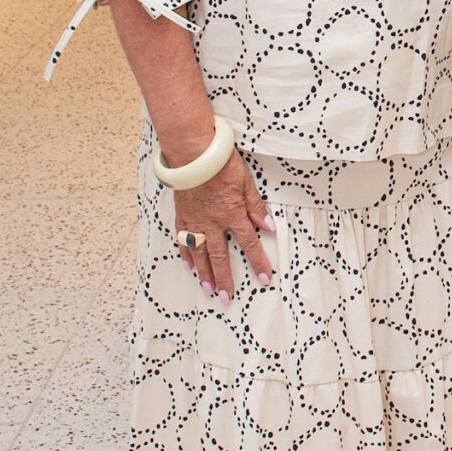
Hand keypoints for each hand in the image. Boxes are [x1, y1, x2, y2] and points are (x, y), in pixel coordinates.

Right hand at [174, 151, 275, 302]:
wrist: (191, 152)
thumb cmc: (220, 163)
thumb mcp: (246, 182)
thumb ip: (256, 206)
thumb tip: (269, 226)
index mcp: (232, 214)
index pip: (249, 244)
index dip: (258, 262)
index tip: (264, 278)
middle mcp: (213, 222)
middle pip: (220, 257)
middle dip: (225, 279)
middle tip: (226, 297)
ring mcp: (195, 220)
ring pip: (200, 253)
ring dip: (205, 272)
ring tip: (208, 289)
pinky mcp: (182, 214)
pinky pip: (183, 238)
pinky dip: (186, 253)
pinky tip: (188, 265)